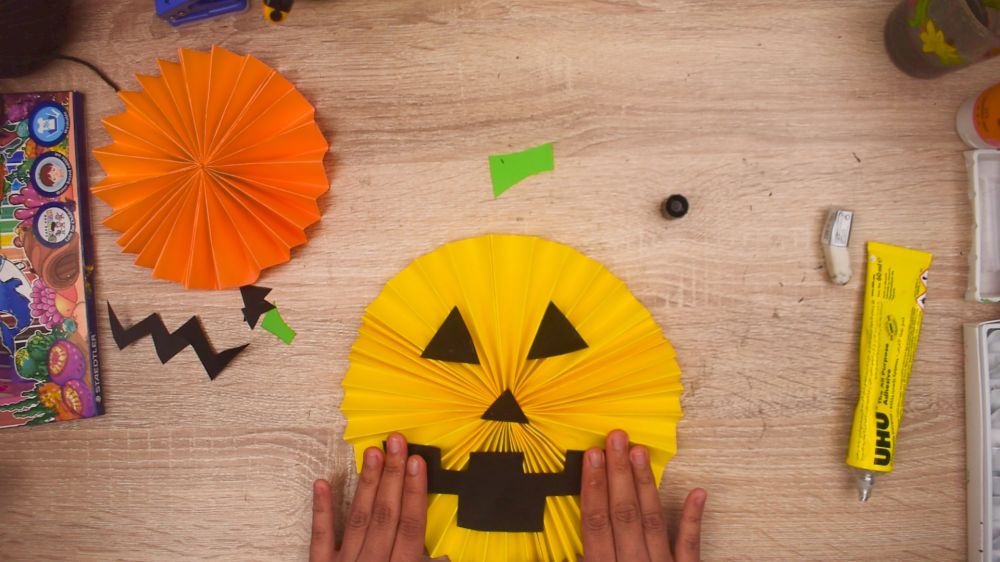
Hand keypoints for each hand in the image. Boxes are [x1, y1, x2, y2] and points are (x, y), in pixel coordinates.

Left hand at [310, 433, 427, 561]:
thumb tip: (444, 551)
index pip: (411, 527)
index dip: (414, 492)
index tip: (416, 462)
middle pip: (385, 515)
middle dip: (392, 475)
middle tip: (395, 442)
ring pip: (358, 519)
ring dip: (366, 483)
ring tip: (372, 453)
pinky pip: (321, 537)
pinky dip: (322, 510)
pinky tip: (322, 484)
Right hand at [581, 430, 706, 561]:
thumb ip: (580, 560)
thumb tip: (562, 548)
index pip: (596, 523)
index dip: (594, 486)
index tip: (592, 456)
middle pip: (624, 513)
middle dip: (618, 472)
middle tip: (616, 439)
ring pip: (652, 520)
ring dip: (645, 483)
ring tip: (640, 452)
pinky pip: (689, 545)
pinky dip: (692, 518)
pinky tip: (696, 493)